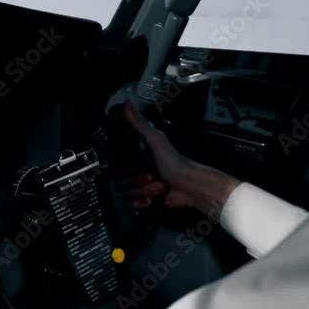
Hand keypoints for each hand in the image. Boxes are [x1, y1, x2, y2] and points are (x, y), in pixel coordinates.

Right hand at [122, 101, 239, 218]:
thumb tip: (127, 103)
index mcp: (140, 154)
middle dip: (136, 180)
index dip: (116, 165)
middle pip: (121, 179)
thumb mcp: (156, 140)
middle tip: (149, 176)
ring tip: (157, 187)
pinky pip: (133, 204)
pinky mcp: (147, 200)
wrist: (191, 188)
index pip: (117, 160)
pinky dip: (142, 202)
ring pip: (127, 192)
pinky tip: (151, 198)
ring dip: (143, 191)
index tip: (123, 166)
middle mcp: (140, 169)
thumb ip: (139, 123)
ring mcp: (143, 185)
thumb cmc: (176, 164)